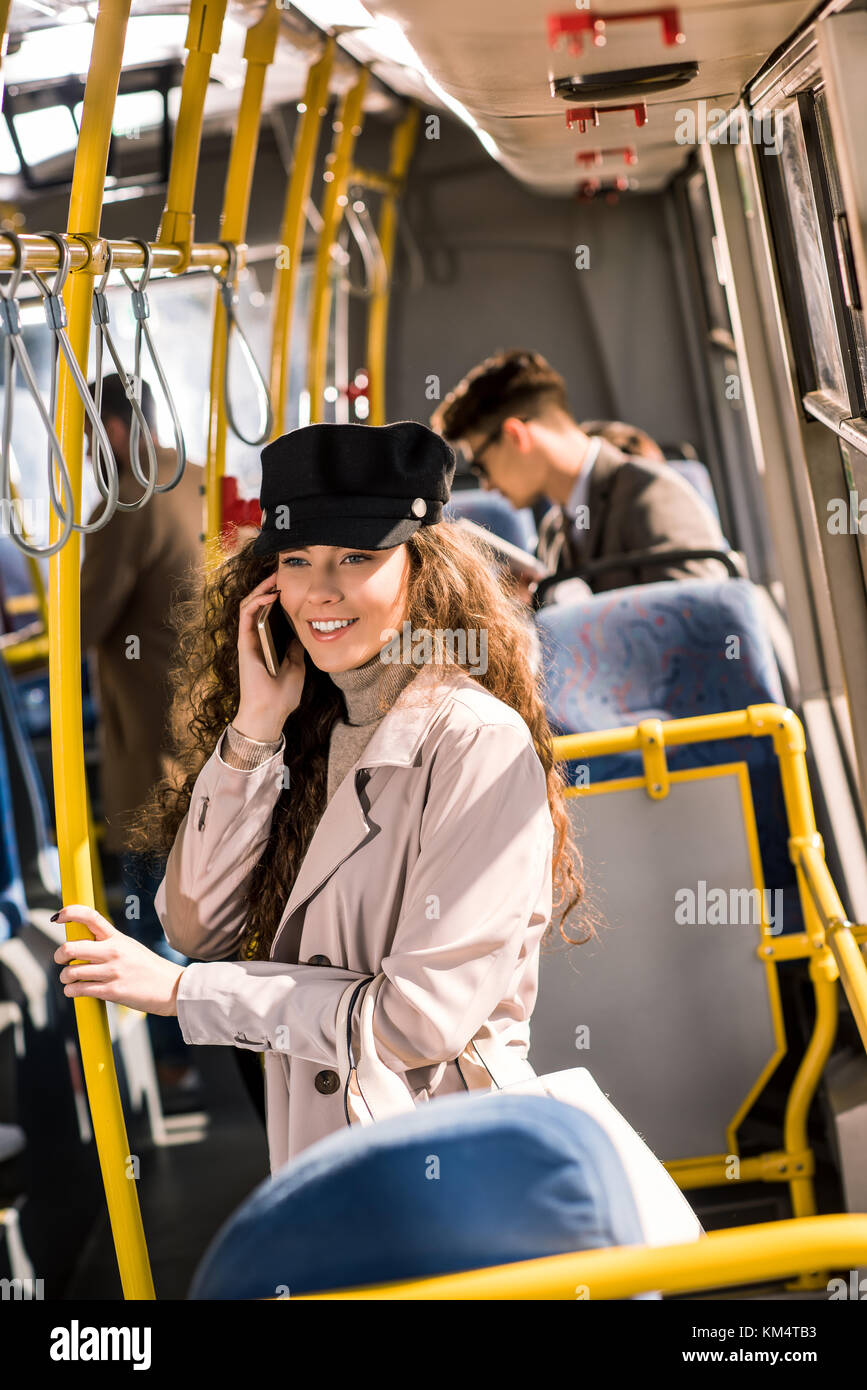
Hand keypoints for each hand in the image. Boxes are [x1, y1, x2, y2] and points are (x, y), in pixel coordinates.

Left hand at [53, 904, 184, 1016]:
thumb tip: (81, 947)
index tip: (58, 916)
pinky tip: (75, 991)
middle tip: (60, 959)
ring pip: (71, 972)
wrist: (171, 988)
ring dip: (65, 978)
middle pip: (70, 948)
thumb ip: (108, 944)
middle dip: (59, 955)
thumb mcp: (130, 947)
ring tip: (70, 979)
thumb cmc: (149, 968)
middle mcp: (113, 952)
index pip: (90, 917)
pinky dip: (72, 991)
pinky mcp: (112, 991)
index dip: (70, 913)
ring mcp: (112, 972)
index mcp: (117, 938)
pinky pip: (79, 990)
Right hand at [236, 575, 306, 740]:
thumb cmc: (282, 695)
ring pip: (248, 606)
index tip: (290, 585)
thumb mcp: (296, 665)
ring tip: (275, 578)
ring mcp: (248, 640)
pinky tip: (271, 595)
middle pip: (257, 605)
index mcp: (266, 644)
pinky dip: (256, 601)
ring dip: (260, 589)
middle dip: (267, 587)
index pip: (268, 614)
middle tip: (281, 573)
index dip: (276, 597)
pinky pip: (246, 615)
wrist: (270, 712)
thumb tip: (302, 633)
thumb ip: (295, 648)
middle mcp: (254, 639)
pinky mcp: (244, 643)